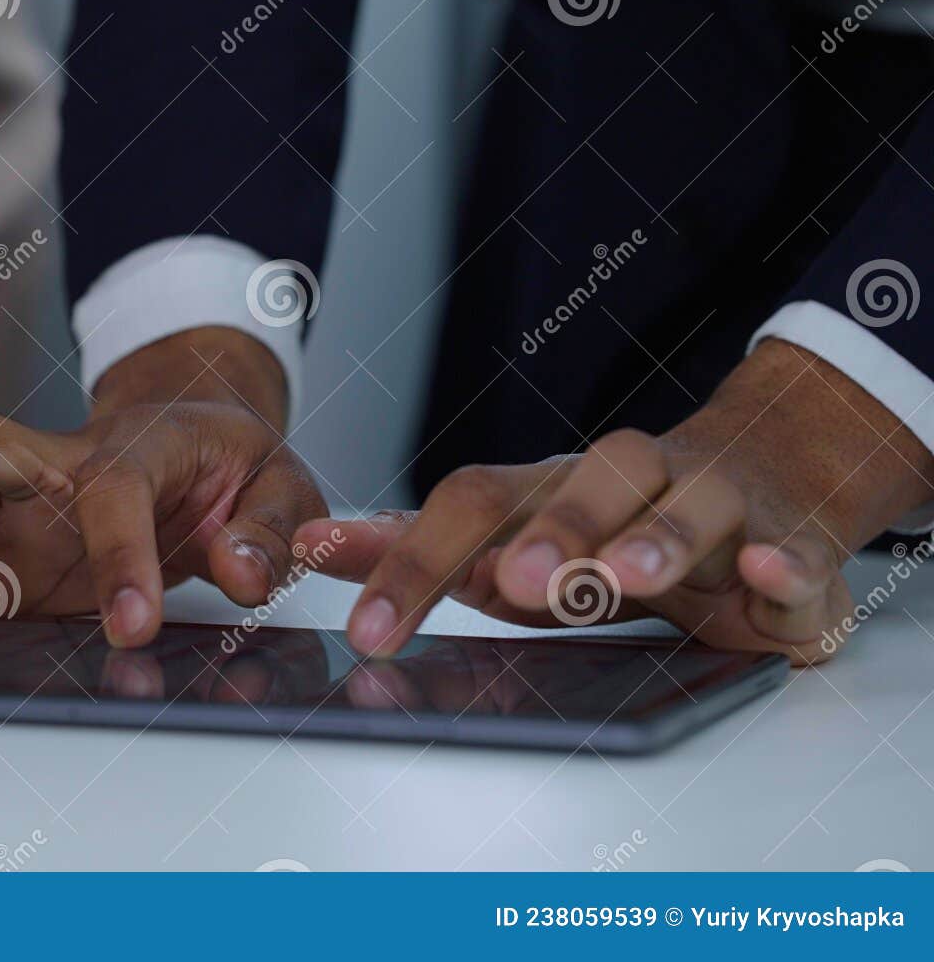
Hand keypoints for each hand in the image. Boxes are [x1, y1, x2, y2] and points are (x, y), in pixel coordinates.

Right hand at [0, 328, 327, 645]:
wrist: (196, 437)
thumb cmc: (230, 463)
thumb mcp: (283, 486)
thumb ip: (272, 528)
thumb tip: (241, 570)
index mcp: (138, 445)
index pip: (114, 488)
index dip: (119, 555)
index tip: (131, 623)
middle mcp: (56, 457)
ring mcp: (10, 487)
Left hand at [298, 341, 933, 665]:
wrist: (761, 481)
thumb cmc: (614, 529)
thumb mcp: (516, 546)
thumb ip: (427, 551)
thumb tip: (314, 545)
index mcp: (549, 491)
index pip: (471, 506)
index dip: (416, 559)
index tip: (368, 624)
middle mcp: (625, 482)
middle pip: (577, 488)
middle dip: (544, 534)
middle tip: (509, 582)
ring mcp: (710, 503)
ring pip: (683, 504)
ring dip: (651, 538)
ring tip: (622, 577)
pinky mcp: (784, 541)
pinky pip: (790, 550)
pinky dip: (780, 562)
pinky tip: (761, 575)